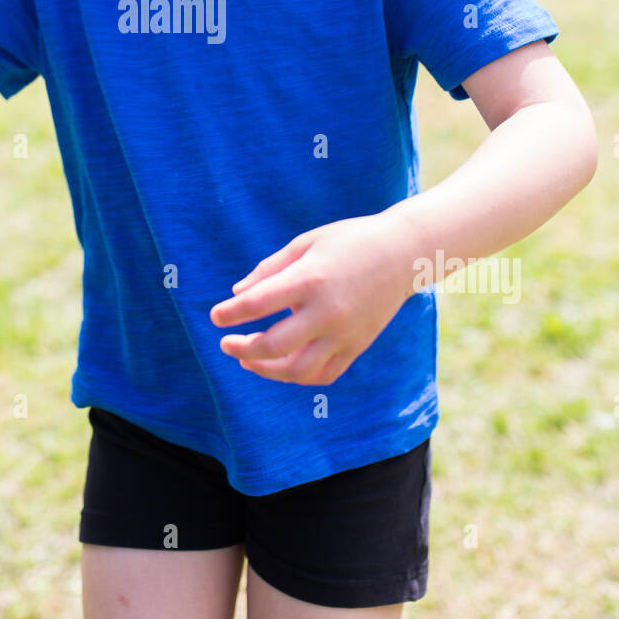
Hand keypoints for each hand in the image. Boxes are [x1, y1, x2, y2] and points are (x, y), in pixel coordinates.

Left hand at [209, 211, 418, 384]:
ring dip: (266, 371)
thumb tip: (237, 294)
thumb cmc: (349, 241)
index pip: (258, 304)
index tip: (216, 316)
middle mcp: (327, 311)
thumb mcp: (305, 243)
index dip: (230, 313)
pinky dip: (298, 376)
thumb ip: (270, 269)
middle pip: (273, 346)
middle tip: (226, 344)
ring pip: (297, 371)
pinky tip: (281, 366)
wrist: (403, 254)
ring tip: (247, 361)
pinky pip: (323, 374)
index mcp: (310, 279)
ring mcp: (344, 334)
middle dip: (242, 349)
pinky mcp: (357, 346)